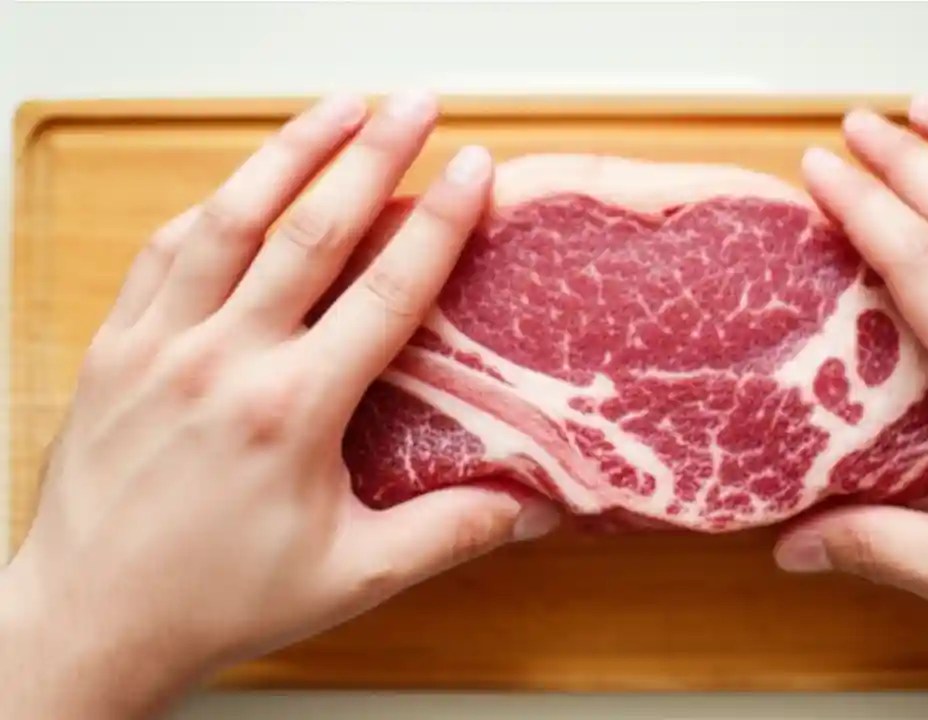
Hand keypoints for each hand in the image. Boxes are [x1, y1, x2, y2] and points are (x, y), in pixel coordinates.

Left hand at [0, 92, 558, 718]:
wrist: (90, 620)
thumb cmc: (219, 600)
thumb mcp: (353, 576)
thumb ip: (451, 534)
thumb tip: (536, 507)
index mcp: (291, 411)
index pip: (385, 291)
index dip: (439, 222)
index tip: (472, 168)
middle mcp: (223, 361)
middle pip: (311, 231)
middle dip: (372, 155)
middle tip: (416, 104)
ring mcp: (159, 346)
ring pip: (228, 221)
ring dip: (288, 153)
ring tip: (338, 106)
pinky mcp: (114, 349)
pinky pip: (164, 252)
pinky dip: (211, 207)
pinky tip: (243, 185)